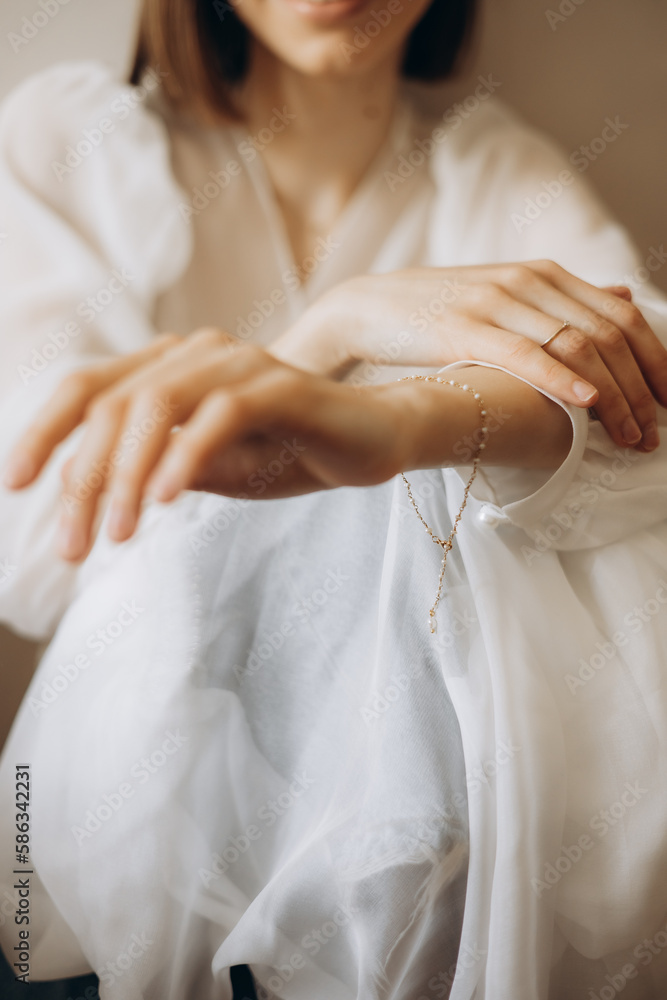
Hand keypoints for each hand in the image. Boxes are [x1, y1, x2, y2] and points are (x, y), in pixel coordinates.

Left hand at [3, 331, 418, 560]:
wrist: (372, 441)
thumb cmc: (289, 453)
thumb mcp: (207, 470)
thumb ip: (153, 468)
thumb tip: (87, 492)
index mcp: (170, 368)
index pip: (88, 389)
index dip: (45, 433)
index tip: (17, 486)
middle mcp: (197, 352)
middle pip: (112, 403)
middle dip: (83, 479)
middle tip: (73, 547)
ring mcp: (240, 362)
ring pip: (157, 405)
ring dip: (126, 475)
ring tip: (115, 535)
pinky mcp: (282, 385)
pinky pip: (220, 414)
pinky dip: (186, 456)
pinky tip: (163, 501)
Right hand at [270, 260, 665, 451]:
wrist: (366, 308)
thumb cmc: (437, 312)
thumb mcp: (506, 295)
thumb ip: (564, 297)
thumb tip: (619, 292)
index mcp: (543, 274)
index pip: (620, 314)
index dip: (656, 360)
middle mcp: (528, 282)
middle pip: (609, 333)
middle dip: (643, 387)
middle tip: (657, 432)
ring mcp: (496, 302)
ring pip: (577, 345)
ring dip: (614, 395)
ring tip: (632, 435)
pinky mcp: (464, 329)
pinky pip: (524, 354)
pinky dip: (562, 379)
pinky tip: (587, 404)